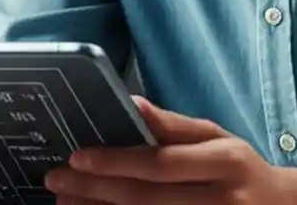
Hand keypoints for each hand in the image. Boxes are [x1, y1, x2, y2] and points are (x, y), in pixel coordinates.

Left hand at [44, 95, 296, 204]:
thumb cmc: (240, 171)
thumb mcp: (218, 138)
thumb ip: (173, 125)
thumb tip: (130, 102)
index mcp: (225, 162)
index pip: (162, 163)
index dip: (117, 161)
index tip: (77, 156)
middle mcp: (221, 201)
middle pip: (147, 200)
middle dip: (95, 190)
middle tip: (56, 181)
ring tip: (66, 202)